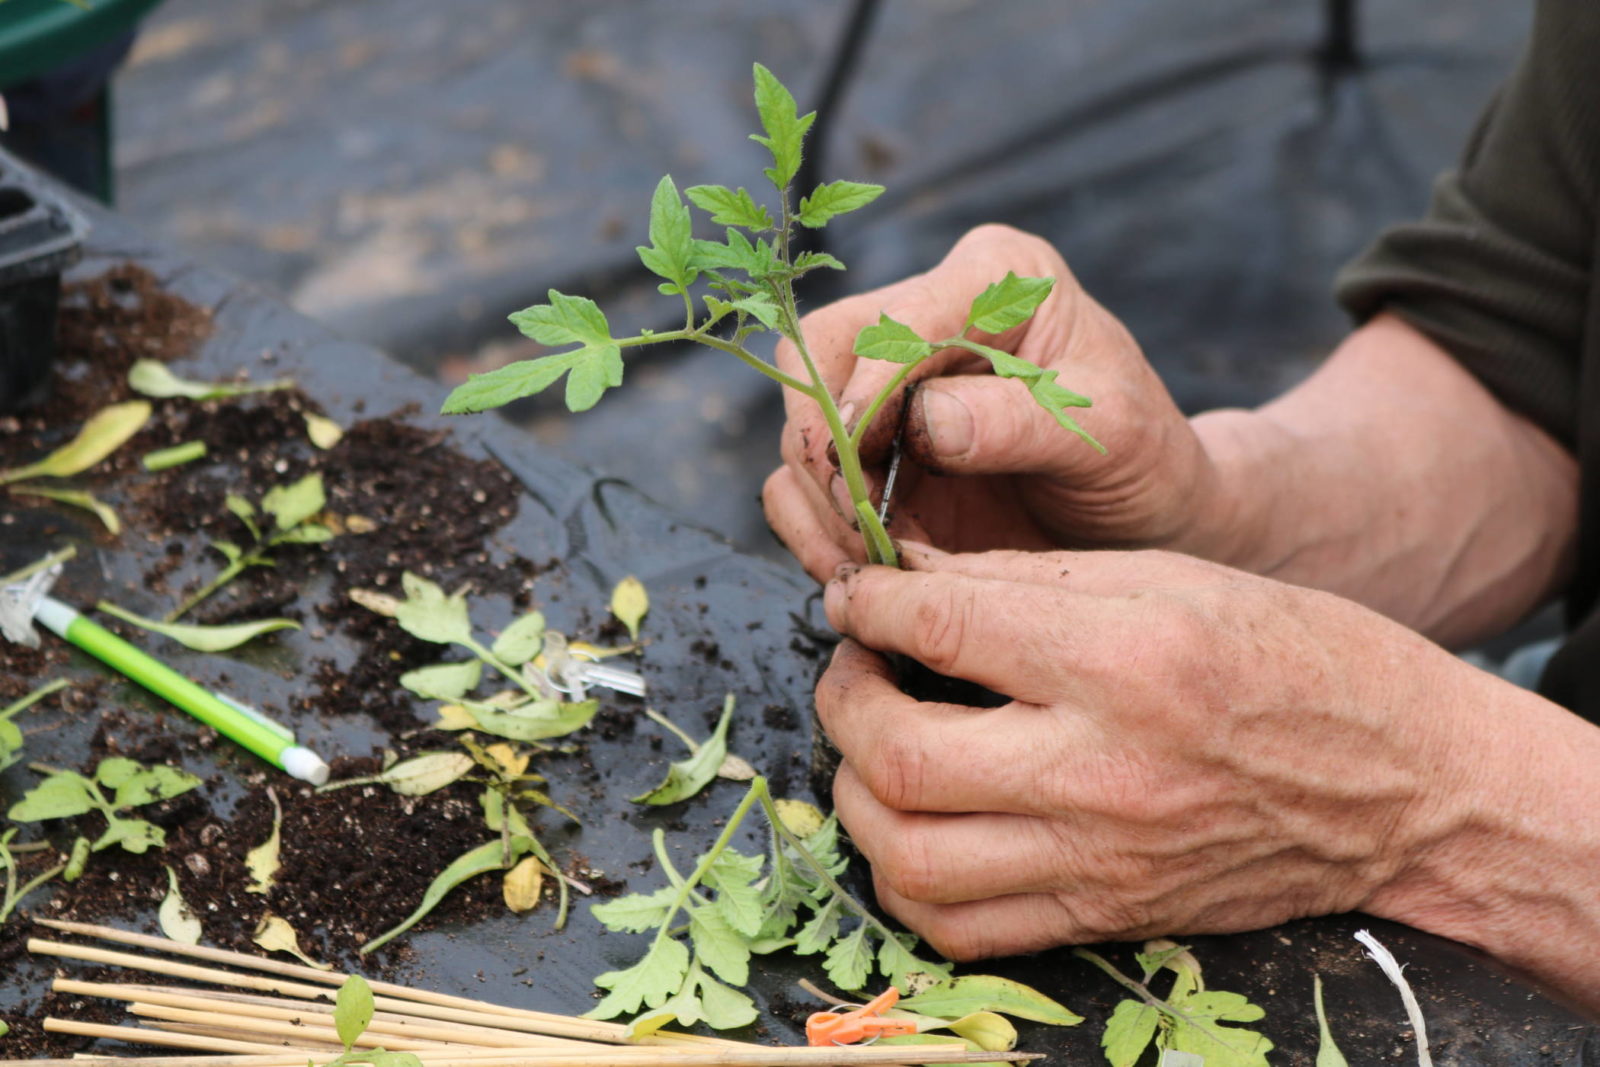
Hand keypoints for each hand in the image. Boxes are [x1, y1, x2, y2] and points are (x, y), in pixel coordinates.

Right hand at [764, 225, 1225, 581]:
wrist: (1146, 520)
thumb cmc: (1143, 460)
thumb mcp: (1111, 434)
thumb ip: (1022, 421)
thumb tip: (924, 422)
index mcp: (994, 278)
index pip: (895, 317)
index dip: (865, 388)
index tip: (857, 462)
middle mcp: (929, 316)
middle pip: (820, 356)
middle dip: (825, 445)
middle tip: (859, 520)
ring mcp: (892, 386)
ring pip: (803, 423)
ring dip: (820, 498)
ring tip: (866, 558)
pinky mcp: (873, 450)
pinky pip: (807, 480)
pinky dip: (818, 527)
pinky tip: (861, 564)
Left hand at [815, 543, 1599, 996]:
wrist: (1404, 788)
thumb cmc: (1294, 658)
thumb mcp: (1172, 575)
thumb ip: (1028, 576)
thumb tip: (904, 571)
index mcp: (1129, 660)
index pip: (943, 625)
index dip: (869, 602)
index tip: (855, 595)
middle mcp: (1105, 770)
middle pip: (899, 755)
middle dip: (843, 700)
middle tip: (854, 665)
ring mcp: (1100, 860)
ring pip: (907, 855)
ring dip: (856, 795)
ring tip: (873, 742)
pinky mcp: (1103, 917)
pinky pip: (957, 928)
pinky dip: (905, 877)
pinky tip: (917, 821)